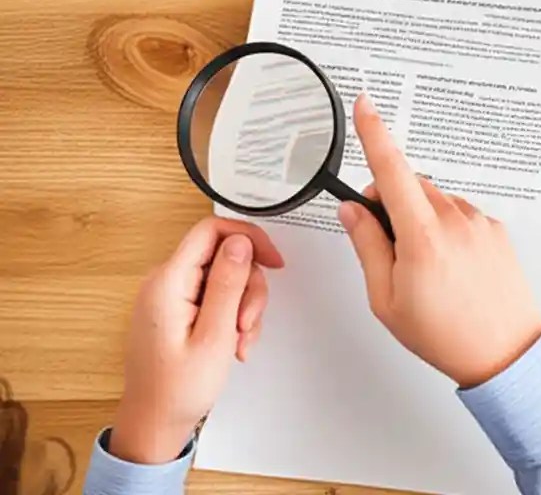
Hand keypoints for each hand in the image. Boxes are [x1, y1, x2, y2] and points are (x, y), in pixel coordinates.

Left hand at [110, 217, 283, 463]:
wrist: (155, 421)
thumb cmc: (178, 388)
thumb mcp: (214, 335)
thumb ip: (228, 283)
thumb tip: (240, 241)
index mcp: (168, 282)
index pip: (211, 230)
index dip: (248, 238)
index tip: (273, 260)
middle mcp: (164, 281)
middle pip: (224, 256)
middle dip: (248, 288)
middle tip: (248, 322)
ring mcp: (170, 295)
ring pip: (225, 277)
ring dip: (243, 306)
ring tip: (239, 341)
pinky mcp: (177, 308)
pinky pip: (215, 295)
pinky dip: (231, 316)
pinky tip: (232, 342)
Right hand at [337, 94, 540, 388]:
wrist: (505, 353)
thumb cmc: (445, 334)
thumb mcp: (387, 298)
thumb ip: (367, 246)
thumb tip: (353, 210)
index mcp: (423, 236)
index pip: (391, 170)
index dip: (374, 133)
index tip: (365, 105)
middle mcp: (456, 221)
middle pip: (410, 186)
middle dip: (391, 203)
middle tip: (386, 247)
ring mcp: (480, 223)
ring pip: (436, 201)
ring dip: (420, 219)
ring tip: (425, 269)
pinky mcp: (496, 230)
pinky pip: (460, 216)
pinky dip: (446, 230)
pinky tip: (450, 267)